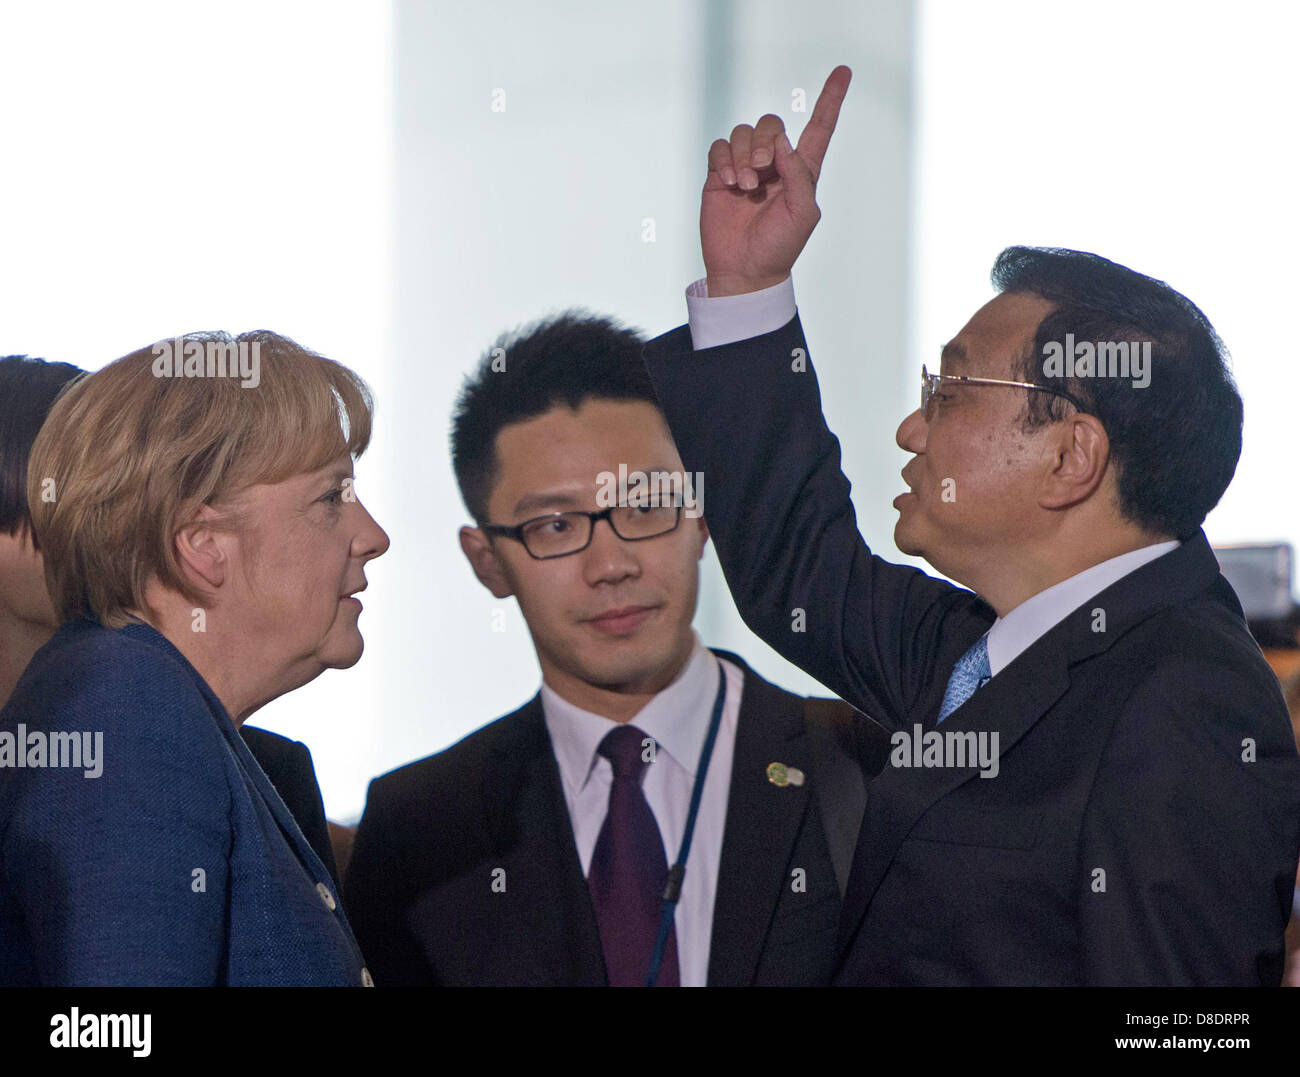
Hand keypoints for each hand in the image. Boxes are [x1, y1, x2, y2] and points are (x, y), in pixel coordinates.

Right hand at [701, 65, 850, 296]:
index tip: (843, 72)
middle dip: (765, 142)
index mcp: (801, 171)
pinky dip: (724, 159)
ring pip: (743, 132)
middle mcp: (774, 164)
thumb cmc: (780, 247)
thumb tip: (782, 144)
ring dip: (743, 155)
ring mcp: (745, 168)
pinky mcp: (720, 175)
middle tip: (760, 170)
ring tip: (745, 185)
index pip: (819, 128)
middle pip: (772, 124)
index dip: (830, 100)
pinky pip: (720, 147)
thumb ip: (799, 175)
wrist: (745, 270)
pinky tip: (730, 181)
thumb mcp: (803, 214)